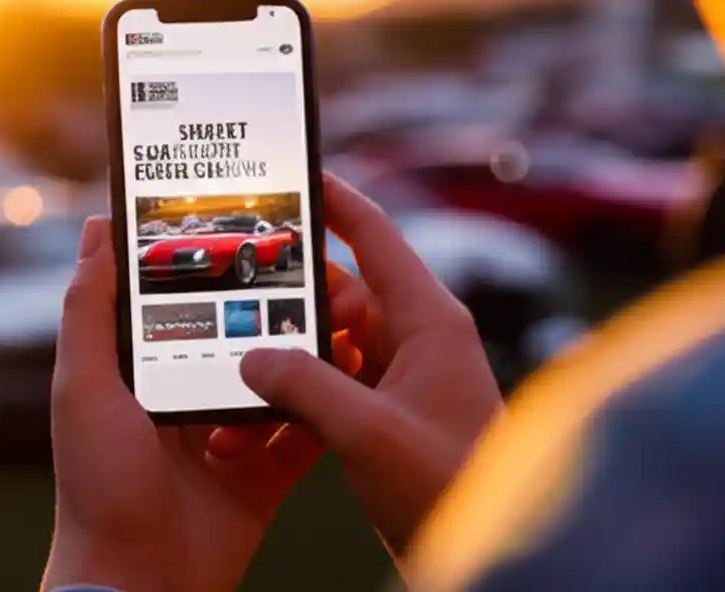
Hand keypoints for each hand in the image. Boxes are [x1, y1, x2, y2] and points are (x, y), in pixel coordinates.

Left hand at [43, 217, 356, 591]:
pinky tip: (346, 379)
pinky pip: (304, 432)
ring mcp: (230, 432)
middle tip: (318, 274)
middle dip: (281, 306)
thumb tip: (98, 230)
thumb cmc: (95, 487)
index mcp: (145, 369)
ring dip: (311, 351)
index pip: (187, 301)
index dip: (220, 265)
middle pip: (245, 333)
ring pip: (283, 377)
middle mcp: (189, 394)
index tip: (256, 226)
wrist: (138, 581)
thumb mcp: (83, 388)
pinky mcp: (263, 472)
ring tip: (341, 320)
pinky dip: (327, 408)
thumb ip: (90, 311)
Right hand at [210, 173, 503, 563]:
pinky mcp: (388, 415)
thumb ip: (305, 387)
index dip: (338, 203)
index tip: (302, 175)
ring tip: (236, 372)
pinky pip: (332, 388)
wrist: (491, 549)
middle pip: (340, 295)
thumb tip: (254, 358)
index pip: (379, 240)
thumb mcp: (368, 431)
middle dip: (286, 302)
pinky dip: (297, 399)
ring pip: (329, 347)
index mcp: (429, 322)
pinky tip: (257, 420)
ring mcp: (402, 379)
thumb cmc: (452, 486)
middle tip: (233, 293)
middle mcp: (417, 340)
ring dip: (284, 362)